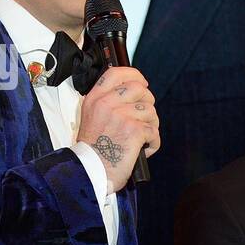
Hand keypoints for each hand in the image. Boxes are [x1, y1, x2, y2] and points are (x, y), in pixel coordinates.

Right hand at [76, 66, 160, 192]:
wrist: (90, 170)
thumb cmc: (94, 149)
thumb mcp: (93, 117)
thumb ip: (109, 102)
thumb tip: (135, 93)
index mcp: (95, 98)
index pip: (116, 73)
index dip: (135, 75)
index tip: (143, 83)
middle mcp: (107, 103)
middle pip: (140, 89)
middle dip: (148, 103)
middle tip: (143, 119)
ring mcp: (121, 115)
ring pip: (151, 111)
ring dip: (151, 126)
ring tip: (141, 139)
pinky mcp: (134, 130)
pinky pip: (154, 132)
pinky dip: (153, 143)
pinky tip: (142, 150)